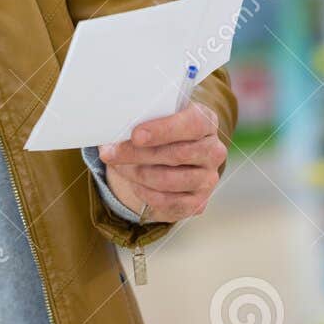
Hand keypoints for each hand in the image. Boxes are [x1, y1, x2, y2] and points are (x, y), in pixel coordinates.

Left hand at [98, 100, 226, 223]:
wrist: (167, 163)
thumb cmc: (158, 135)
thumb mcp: (153, 121)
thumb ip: (140, 121)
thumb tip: (111, 129)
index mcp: (206, 122)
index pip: (192, 124)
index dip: (163, 130)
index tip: (136, 135)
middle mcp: (213, 151)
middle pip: (177, 154)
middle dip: (137, 154)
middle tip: (110, 154)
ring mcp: (208, 178)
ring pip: (169, 180)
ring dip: (136, 174)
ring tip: (119, 167)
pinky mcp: (198, 202)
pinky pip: (166, 201)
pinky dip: (144, 192)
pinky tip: (134, 183)